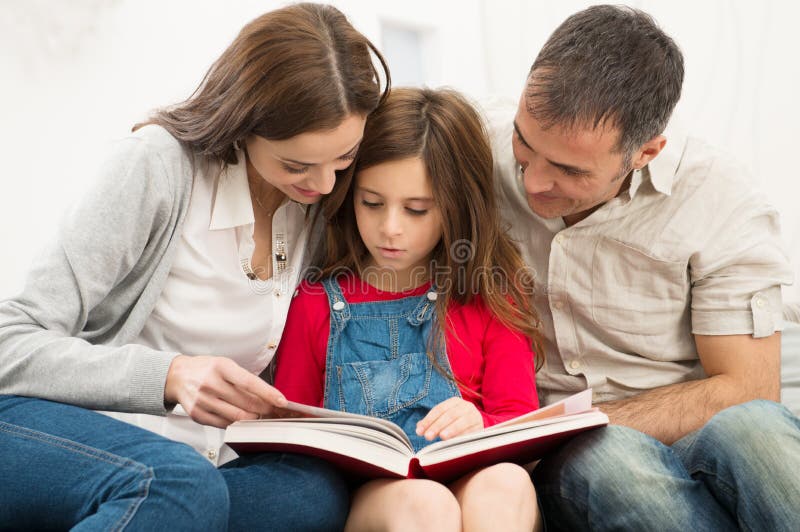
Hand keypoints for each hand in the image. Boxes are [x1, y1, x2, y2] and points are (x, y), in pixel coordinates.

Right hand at [164, 355, 287, 427]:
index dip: (268, 393)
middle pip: (246, 403)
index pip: (249, 382)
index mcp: (221, 367)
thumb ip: (244, 380)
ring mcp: (203, 400)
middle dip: (265, 409)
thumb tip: (268, 397)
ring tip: (261, 416)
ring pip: (237, 416)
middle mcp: (211, 383)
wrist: (176, 376)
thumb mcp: (225, 365)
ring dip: (253, 419)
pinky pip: (224, 424)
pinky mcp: (197, 414)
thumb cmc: (206, 369)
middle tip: (275, 412)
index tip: (282, 402)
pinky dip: (236, 423)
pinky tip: (242, 419)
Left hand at [415, 397, 483, 440]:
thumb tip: (419, 428)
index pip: (439, 409)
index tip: (419, 431)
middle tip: (427, 436)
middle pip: (449, 415)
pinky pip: (471, 431)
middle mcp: (465, 406)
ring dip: (451, 429)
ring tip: (442, 437)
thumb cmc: (457, 421)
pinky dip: (462, 436)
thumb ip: (432, 422)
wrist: (477, 424)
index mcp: (454, 401)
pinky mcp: (480, 427)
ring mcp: (474, 416)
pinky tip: (454, 442)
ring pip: (462, 422)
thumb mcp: (445, 418)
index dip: (428, 420)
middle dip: (437, 426)